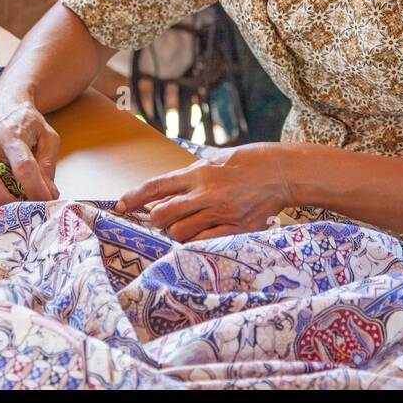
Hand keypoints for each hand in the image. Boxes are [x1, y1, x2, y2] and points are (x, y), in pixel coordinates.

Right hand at [0, 86, 60, 210]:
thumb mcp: (47, 136)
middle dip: (0, 198)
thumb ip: (47, 164)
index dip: (35, 188)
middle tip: (14, 212)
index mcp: (13, 133)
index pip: (23, 165)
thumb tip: (47, 193)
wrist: (3, 100)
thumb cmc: (25, 120)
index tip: (44, 202)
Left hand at [116, 142, 294, 241]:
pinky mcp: (236, 228)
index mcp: (200, 173)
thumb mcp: (215, 160)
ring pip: (180, 233)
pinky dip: (194, 241)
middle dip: (155, 220)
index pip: (157, 186)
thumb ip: (191, 175)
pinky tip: (199, 234)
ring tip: (184, 225)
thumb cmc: (248, 162)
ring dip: (174, 232)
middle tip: (160, 219)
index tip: (120, 205)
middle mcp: (207, 193)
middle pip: (163, 215)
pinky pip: (203, 243)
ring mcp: (221, 213)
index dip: (134, 197)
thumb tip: (165, 190)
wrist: (282, 173)